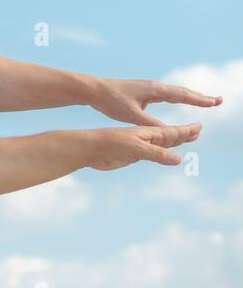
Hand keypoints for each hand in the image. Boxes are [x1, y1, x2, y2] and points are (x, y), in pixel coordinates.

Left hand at [85, 122, 201, 170]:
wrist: (86, 143)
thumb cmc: (108, 142)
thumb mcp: (133, 148)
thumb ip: (156, 153)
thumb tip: (180, 159)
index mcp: (147, 129)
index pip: (172, 129)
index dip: (187, 130)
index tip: (201, 128)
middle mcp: (144, 131)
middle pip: (169, 130)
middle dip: (185, 130)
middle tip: (200, 130)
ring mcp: (136, 137)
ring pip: (160, 134)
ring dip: (175, 134)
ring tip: (187, 135)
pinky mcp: (129, 144)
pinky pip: (150, 141)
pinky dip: (161, 142)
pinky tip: (160, 143)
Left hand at [90, 77, 222, 126]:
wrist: (93, 90)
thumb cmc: (111, 101)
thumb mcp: (132, 115)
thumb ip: (150, 124)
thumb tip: (169, 133)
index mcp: (154, 90)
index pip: (182, 95)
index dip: (199, 100)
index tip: (215, 103)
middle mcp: (154, 86)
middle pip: (182, 91)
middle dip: (200, 97)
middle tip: (218, 100)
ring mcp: (148, 87)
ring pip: (174, 92)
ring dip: (190, 96)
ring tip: (203, 101)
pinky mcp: (142, 91)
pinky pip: (165, 93)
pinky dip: (177, 96)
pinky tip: (177, 100)